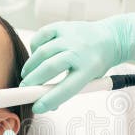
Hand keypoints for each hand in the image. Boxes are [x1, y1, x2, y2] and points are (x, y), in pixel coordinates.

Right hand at [20, 10, 134, 112]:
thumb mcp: (89, 80)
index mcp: (89, 69)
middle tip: (24, 90)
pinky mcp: (62, 26)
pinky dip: (34, 48)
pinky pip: (41, 37)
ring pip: (42, 52)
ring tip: (27, 76)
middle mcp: (80, 51)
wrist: (110, 38)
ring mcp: (70, 36)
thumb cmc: (96, 63)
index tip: (37, 107)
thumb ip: (69, 91)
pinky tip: (35, 56)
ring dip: (30, 67)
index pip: (67, 88)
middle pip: (50, 67)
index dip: (50, 99)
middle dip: (33, 81)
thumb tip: (46, 104)